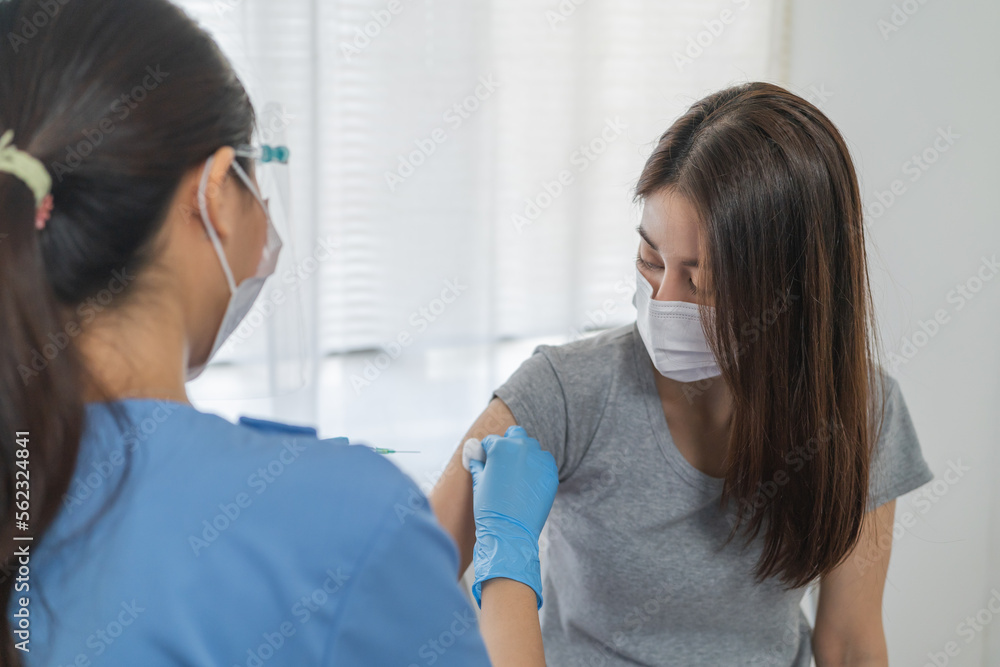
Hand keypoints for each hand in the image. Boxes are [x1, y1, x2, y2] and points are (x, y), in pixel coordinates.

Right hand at [468, 426, 557, 608]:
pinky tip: (529, 483)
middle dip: (509, 445)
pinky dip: (538, 468)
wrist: (510, 532)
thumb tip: (473, 452)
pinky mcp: (551, 472)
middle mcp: (522, 447)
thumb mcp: (478, 482)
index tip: (488, 463)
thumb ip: (477, 463)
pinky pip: (544, 462)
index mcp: (501, 446)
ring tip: (518, 476)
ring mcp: (539, 459)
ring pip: (533, 448)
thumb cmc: (489, 507)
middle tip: (505, 463)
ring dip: (525, 455)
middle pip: (516, 435)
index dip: (488, 452)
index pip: (492, 440)